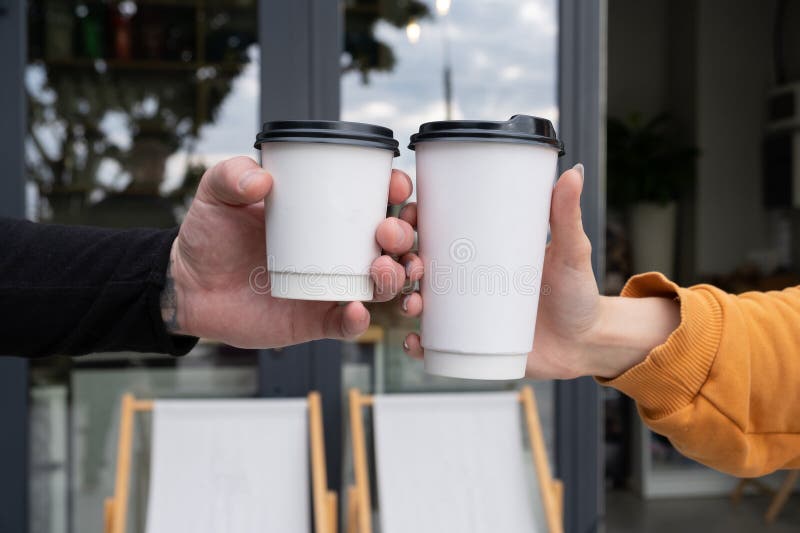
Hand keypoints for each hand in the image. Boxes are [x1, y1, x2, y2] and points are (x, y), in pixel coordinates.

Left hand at [161, 156, 414, 347]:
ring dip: (396, 277)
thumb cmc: (210, 236)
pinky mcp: (316, 320)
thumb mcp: (216, 194)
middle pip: (392, 242)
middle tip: (387, 231)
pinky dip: (358, 320)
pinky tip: (354, 310)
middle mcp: (337, 249)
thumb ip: (231, 174)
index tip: (396, 187)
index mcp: (325, 214)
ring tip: (383, 269)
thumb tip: (262, 179)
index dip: (397, 191)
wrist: (189, 287)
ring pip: (382, 284)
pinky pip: (348, 324)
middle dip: (405, 235)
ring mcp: (330, 285)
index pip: (373, 199)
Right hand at [401, 165, 679, 379]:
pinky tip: (415, 342)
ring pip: (418, 301)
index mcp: (479, 250)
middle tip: (411, 266)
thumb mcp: (570, 252)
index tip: (408, 216)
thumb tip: (573, 173)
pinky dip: (418, 345)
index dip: (410, 222)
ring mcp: (463, 314)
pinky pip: (433, 345)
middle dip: (399, 262)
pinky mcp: (468, 344)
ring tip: (414, 304)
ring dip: (404, 300)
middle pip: (416, 264)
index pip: (433, 229)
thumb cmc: (577, 293)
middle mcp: (463, 280)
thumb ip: (567, 216)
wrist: (586, 344)